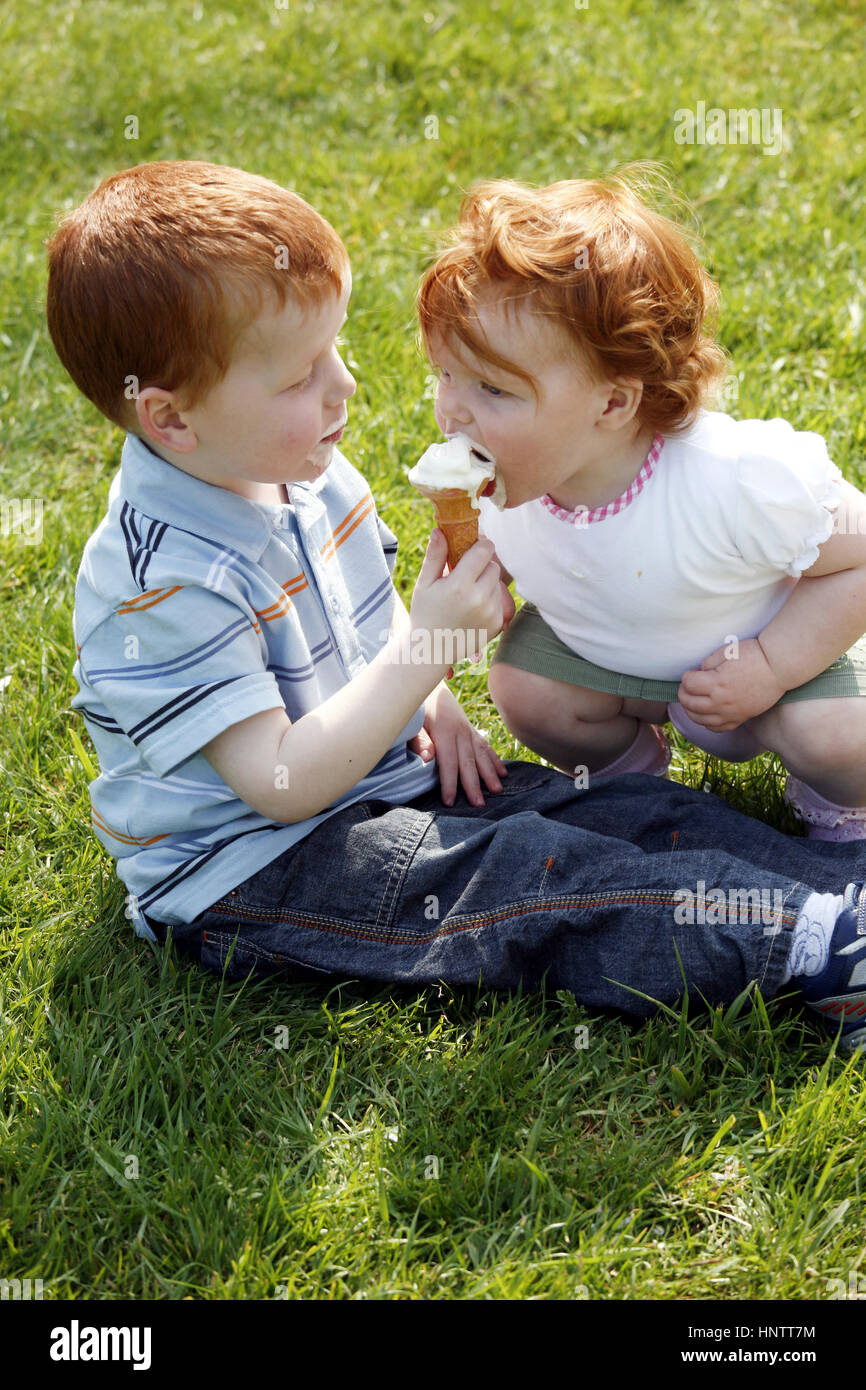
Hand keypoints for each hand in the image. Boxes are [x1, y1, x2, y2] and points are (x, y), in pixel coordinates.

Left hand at [409, 682, 508, 805]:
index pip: (448, 762)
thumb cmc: (417, 708)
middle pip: (468, 762)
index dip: (449, 783)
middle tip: (479, 805)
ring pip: (481, 755)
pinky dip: (495, 760)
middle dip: (474, 784)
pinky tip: (504, 773)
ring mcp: (468, 730)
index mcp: (444, 732)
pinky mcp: (471, 730)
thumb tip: (428, 757)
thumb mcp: (412, 721)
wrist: (428, 685)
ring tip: (497, 791)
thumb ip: (420, 740)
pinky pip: (486, 746)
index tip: (450, 802)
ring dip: (490, 774)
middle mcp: (460, 732)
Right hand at [410, 530, 503, 672]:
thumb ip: (435, 556)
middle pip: (493, 566)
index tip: (473, 547)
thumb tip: (439, 529)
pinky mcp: (497, 624)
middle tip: (465, 574)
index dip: (481, 545)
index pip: (484, 551)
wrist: (431, 649)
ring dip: (486, 583)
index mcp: (459, 585)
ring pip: (497, 583)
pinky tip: (472, 609)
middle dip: (481, 565)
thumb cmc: (425, 612)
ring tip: (467, 594)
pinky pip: (499, 601)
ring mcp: (491, 613)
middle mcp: (479, 599)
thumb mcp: (424, 583)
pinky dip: (489, 600)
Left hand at [677, 637, 785, 730]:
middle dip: (683, 694)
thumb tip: (698, 674)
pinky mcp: (741, 718)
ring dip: (690, 711)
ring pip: (701, 720)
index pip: (689, 685)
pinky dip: (707, 724)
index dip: (686, 677)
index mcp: (717, 683)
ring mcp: (731, 712)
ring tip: (690, 702)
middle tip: (685, 687)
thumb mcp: (726, 652)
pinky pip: (718, 728)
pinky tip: (705, 716)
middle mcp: (722, 701)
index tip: (690, 673)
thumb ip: (708, 664)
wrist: (779, 667)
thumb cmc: (754, 655)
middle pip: (691, 704)